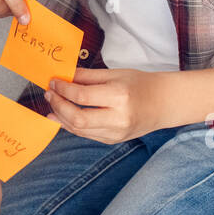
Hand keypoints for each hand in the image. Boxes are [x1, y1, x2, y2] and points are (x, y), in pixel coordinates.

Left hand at [44, 67, 169, 143]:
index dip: (63, 89)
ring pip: (79, 130)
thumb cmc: (140, 84)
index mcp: (120, 97)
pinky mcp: (113, 140)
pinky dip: (71, 125)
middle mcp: (118, 119)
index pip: (82, 96)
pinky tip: (61, 116)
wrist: (163, 103)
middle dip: (58, 106)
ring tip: (52, 103)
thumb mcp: (115, 73)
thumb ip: (87, 76)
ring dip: (61, 117)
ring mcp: (116, 133)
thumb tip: (63, 76)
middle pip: (77, 118)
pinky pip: (86, 135)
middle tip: (49, 93)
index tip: (53, 81)